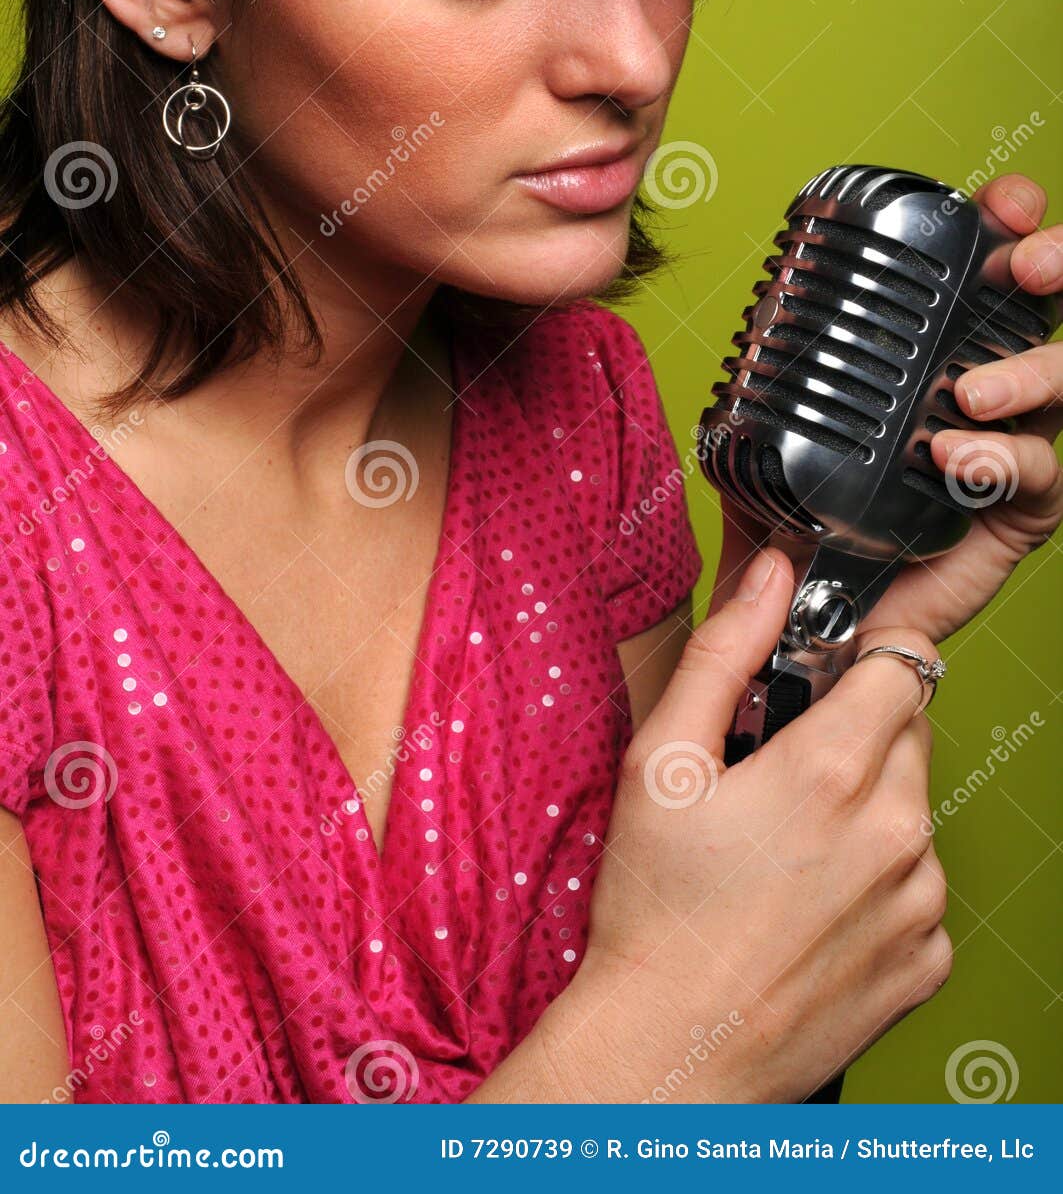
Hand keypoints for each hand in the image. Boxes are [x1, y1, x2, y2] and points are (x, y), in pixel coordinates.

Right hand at [539, 550, 950, 1103]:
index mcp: (836, 770)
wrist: (669, 1055)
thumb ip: (725, 652)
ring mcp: (919, 904)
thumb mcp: (662, 763)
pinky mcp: (925, 963)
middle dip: (857, 735)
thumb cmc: (654, 911)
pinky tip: (812, 909)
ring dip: (870, 814)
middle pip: (909, 734)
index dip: (860, 661)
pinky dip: (879, 888)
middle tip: (781, 776)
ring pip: (915, 813)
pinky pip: (919, 891)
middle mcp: (898, 833)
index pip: (902, 664)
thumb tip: (772, 574)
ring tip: (788, 854)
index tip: (822, 682)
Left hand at [712, 173, 1061, 643]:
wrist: (816, 615)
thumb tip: (758, 327)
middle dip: (1055, 264)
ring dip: (1033, 370)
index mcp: (940, 349)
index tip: (1002, 203)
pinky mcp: (1021, 509)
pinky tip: (961, 459)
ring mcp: (1013, 444)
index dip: (1007, 224)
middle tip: (1023, 262)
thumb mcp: (767, 439)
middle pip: (1049, 307)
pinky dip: (1002, 459)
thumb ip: (767, 385)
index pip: (987, 269)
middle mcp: (989, 384)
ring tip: (973, 392)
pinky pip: (1037, 472)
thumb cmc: (802, 521)